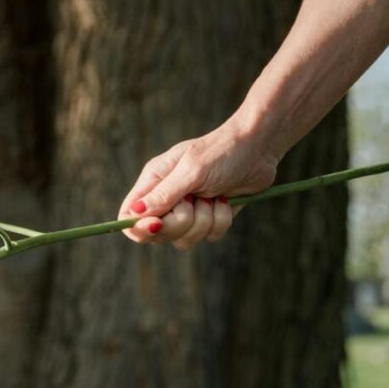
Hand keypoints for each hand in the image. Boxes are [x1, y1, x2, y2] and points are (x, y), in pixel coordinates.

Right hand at [118, 122, 279, 248]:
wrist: (259, 148)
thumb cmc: (222, 151)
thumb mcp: (191, 171)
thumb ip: (164, 194)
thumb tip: (134, 212)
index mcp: (153, 182)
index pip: (129, 215)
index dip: (138, 227)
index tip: (157, 224)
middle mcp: (167, 199)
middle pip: (156, 234)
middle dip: (180, 223)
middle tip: (194, 200)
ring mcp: (188, 210)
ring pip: (184, 239)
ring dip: (204, 221)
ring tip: (214, 196)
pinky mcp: (209, 218)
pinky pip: (208, 237)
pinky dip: (221, 221)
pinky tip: (226, 200)